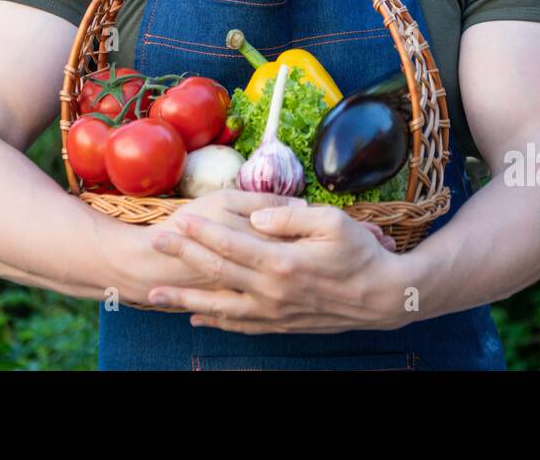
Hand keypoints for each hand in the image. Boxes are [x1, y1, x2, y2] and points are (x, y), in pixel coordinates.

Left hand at [146, 200, 406, 333]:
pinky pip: (240, 325)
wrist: (384, 297)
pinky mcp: (281, 324)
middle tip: (156, 244)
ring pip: (220, 307)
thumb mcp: (332, 221)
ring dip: (186, 301)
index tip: (179, 220)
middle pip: (217, 272)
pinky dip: (215, 321)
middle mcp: (272, 291)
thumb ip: (288, 216)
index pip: (231, 244)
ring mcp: (274, 312)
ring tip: (156, 297)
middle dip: (184, 257)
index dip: (202, 232)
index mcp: (282, 262)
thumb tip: (253, 215)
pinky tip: (197, 318)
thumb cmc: (361, 253)